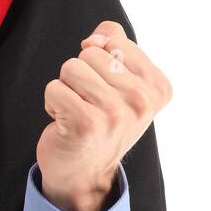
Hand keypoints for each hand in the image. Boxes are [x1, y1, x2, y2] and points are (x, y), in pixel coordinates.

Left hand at [37, 21, 171, 210]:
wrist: (85, 174)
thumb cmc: (102, 122)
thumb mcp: (122, 83)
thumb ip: (116, 46)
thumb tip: (96, 37)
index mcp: (158, 87)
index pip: (115, 40)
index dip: (100, 62)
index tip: (107, 90)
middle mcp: (142, 100)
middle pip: (91, 53)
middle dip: (81, 75)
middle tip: (89, 104)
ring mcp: (115, 113)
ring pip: (71, 68)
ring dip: (66, 89)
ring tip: (78, 112)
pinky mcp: (86, 123)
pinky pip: (54, 88)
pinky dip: (52, 103)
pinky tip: (65, 123)